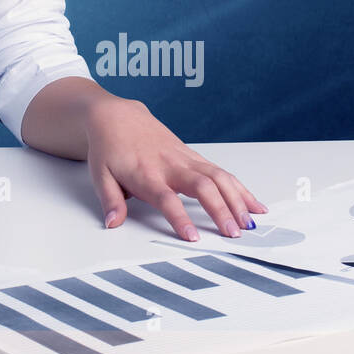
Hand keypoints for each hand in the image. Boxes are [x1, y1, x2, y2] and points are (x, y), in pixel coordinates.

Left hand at [85, 98, 268, 239]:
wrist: (116, 116)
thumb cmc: (109, 147)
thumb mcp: (99, 173)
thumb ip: (110, 200)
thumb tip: (113, 223)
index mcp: (146, 174)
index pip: (166, 198)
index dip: (180, 217)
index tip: (192, 237)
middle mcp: (169, 165)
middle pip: (201, 186)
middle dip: (220, 209)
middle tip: (233, 233)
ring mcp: (184, 158)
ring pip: (218, 176)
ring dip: (236, 199)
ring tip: (250, 222)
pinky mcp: (193, 156)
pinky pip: (221, 172)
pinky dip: (240, 188)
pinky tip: (254, 204)